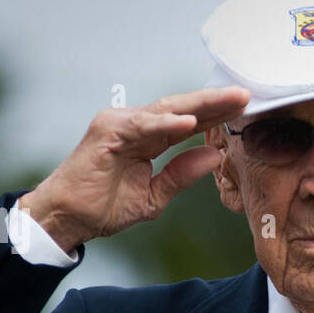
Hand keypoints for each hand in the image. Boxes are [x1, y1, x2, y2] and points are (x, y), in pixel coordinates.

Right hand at [18, 86, 250, 252]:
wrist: (67, 217)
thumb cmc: (103, 205)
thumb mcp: (154, 195)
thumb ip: (182, 174)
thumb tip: (215, 157)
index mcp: (148, 139)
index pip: (188, 123)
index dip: (216, 116)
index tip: (245, 110)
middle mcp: (135, 126)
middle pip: (181, 109)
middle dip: (215, 102)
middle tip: (246, 95)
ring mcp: (120, 124)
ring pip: (166, 110)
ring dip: (199, 105)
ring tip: (229, 101)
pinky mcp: (106, 132)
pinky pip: (142, 125)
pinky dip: (165, 122)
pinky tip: (190, 122)